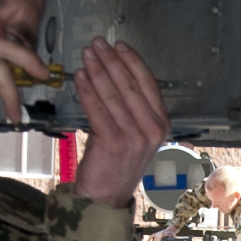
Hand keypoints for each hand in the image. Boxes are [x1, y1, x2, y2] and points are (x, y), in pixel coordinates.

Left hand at [67, 38, 169, 203]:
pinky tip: (79, 77)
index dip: (131, 61)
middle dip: (111, 60)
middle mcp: (152, 129)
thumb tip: (115, 74)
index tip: (118, 45)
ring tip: (86, 55)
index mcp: (161, 124)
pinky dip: (86, 90)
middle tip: (97, 43)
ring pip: (112, 94)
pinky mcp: (112, 142)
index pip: (148, 83)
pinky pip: (97, 108)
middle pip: (129, 85)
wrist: (105, 197)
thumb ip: (132, 109)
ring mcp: (133, 136)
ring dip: (97, 70)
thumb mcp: (134, 135)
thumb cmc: (116, 164)